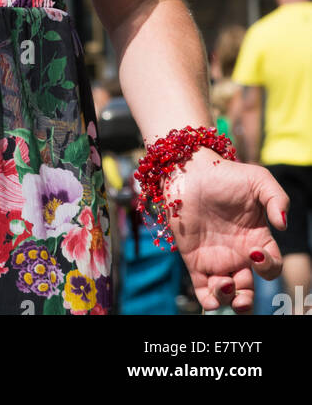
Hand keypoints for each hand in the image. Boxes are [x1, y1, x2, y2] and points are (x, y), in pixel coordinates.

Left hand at [159, 148, 287, 312]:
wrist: (188, 170)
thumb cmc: (225, 174)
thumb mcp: (258, 180)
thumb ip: (278, 198)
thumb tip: (283, 225)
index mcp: (257, 240)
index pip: (271, 267)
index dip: (268, 268)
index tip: (254, 253)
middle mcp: (238, 255)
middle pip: (249, 291)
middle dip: (247, 301)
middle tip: (240, 294)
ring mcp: (216, 259)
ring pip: (227, 295)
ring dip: (228, 300)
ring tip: (223, 284)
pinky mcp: (194, 260)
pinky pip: (203, 290)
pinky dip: (209, 301)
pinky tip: (211, 295)